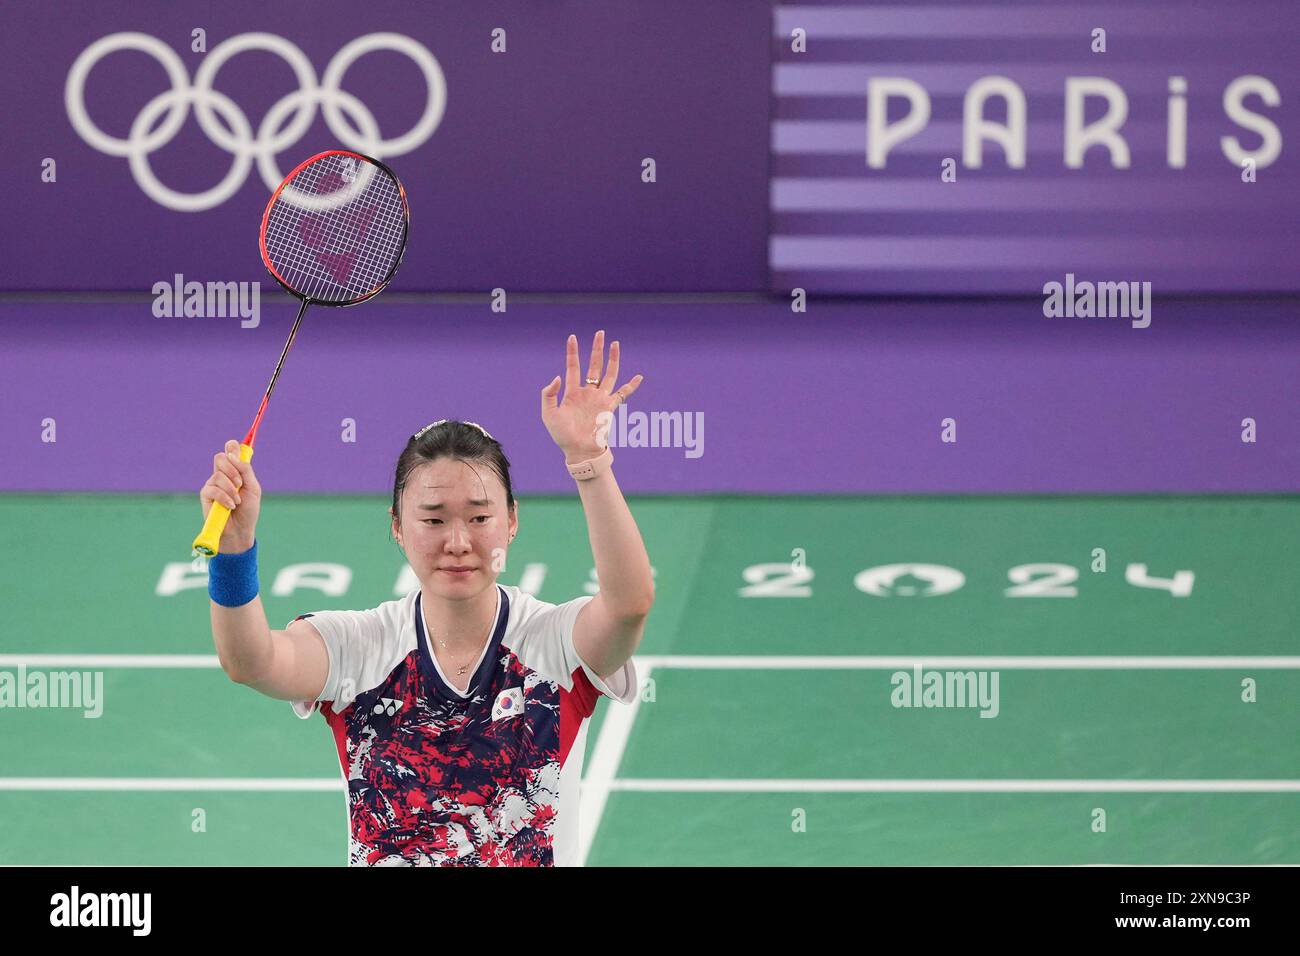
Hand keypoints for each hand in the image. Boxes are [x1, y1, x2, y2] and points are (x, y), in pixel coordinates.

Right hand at [198, 439, 261, 552]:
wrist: (241, 530)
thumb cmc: (248, 510)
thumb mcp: (253, 488)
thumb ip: (245, 470)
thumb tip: (233, 454)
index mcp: (235, 471)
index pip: (230, 451)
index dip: (231, 447)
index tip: (235, 449)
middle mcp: (222, 475)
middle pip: (220, 457)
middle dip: (232, 470)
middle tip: (240, 484)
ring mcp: (212, 484)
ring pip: (218, 475)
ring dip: (231, 489)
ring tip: (237, 502)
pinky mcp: (205, 496)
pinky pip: (213, 489)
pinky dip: (225, 497)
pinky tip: (230, 506)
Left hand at [540, 330, 643, 462]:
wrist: (579, 450)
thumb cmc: (562, 435)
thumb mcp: (548, 414)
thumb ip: (549, 394)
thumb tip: (558, 377)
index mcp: (572, 393)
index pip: (573, 367)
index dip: (572, 352)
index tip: (572, 337)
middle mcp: (588, 393)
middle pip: (594, 366)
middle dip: (596, 349)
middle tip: (600, 333)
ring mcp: (600, 399)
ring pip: (609, 374)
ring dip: (613, 359)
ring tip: (615, 344)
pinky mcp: (610, 408)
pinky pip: (623, 394)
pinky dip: (631, 386)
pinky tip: (639, 377)